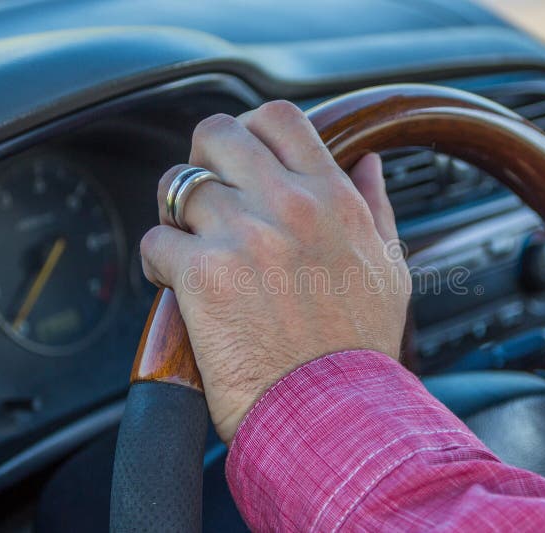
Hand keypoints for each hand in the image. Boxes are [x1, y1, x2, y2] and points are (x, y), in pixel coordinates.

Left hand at [140, 100, 409, 443]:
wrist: (333, 414)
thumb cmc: (361, 349)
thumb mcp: (389, 268)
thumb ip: (375, 206)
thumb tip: (368, 163)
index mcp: (332, 198)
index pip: (280, 118)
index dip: (251, 127)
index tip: (244, 153)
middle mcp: (287, 205)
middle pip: (218, 133)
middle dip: (204, 156)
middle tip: (207, 191)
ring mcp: (242, 235)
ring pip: (177, 184)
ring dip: (177, 212)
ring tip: (191, 243)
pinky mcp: (202, 274)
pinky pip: (155, 241)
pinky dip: (159, 261)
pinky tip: (180, 284)